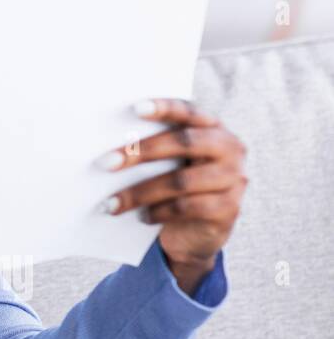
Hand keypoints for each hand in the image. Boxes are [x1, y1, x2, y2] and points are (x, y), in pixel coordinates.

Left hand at [94, 98, 247, 295]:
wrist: (196, 231)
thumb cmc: (173, 184)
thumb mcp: (167, 163)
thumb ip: (152, 147)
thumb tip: (110, 148)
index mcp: (212, 127)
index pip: (188, 111)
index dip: (164, 107)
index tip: (135, 108)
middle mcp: (229, 148)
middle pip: (183, 142)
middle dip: (140, 152)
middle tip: (105, 163)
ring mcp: (234, 178)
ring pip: (181, 181)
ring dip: (139, 193)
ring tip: (110, 203)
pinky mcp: (230, 208)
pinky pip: (188, 207)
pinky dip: (159, 212)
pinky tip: (141, 216)